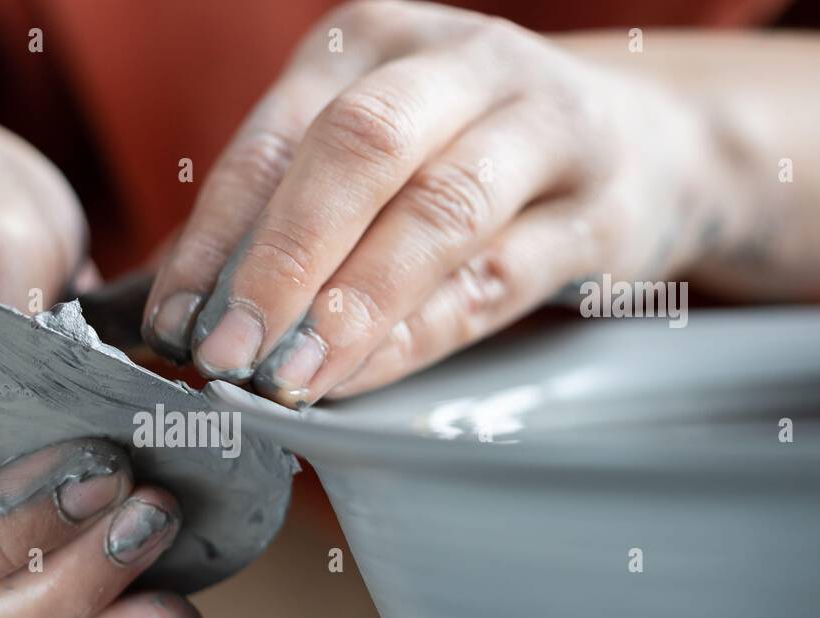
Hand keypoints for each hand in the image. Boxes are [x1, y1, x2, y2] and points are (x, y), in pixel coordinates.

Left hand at [142, 1, 729, 405]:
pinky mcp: (600, 211)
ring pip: (437, 211)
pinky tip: (361, 374)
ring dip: (352, 305)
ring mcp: (543, 127)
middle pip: (357, 149)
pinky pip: (496, 279)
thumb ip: (280, 209)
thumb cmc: (465, 150)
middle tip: (228, 351)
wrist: (648, 142)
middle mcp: (459, 63)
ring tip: (291, 375)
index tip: (172, 322)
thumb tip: (179, 306)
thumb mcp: (373, 147)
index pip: (275, 139)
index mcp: (373, 41)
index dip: (214, 237)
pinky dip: (417, 334)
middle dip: (281, 259)